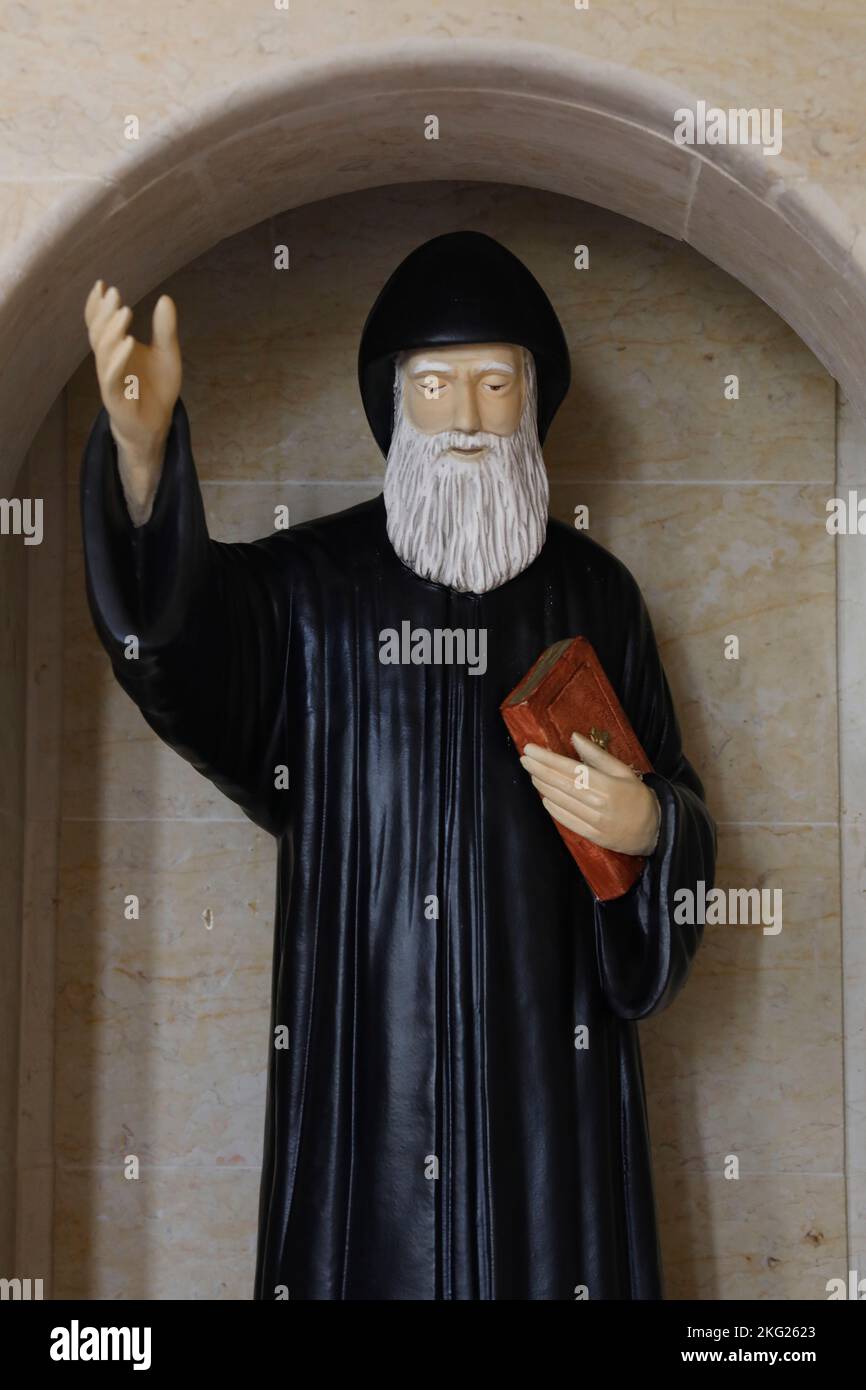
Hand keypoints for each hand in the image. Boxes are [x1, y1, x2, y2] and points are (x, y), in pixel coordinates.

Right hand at [84, 281, 181, 522]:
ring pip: (103, 353)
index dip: (97, 306)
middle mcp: (108, 364)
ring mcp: (110, 381)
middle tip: (114, 292)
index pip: (100, 325)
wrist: (158, 426)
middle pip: (99, 334)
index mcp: (115, 351)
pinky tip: (127, 341)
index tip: (102, 284)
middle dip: (104, 313)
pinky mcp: (116, 399)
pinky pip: (112, 377)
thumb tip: (165, 299)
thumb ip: (165, 330)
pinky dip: (119, 358)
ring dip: (111, 330)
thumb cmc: (157, 390)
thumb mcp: (167, 355)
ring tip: (124, 311)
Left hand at [520, 731, 660, 856]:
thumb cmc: (637, 797)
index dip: (547, 758)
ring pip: (559, 801)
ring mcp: (593, 821)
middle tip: (524, 759)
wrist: (653, 830)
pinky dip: (552, 807)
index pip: (569, 768)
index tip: (531, 749)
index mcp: (606, 784)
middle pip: (560, 783)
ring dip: (542, 786)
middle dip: (539, 769)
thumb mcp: (623, 770)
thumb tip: (575, 738)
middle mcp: (597, 803)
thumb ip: (597, 755)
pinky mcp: (590, 835)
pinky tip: (544, 796)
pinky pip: (565, 820)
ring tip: (532, 773)